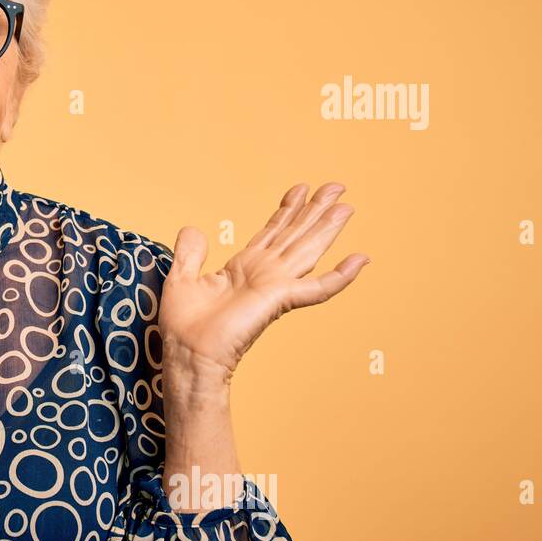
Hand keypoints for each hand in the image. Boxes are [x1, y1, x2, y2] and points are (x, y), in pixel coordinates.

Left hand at [159, 182, 368, 381]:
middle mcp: (264, 275)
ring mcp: (274, 287)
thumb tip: (194, 230)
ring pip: (308, 250)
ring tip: (347, 207)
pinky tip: (360, 259)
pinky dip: (341, 276)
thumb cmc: (184, 327)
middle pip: (296, 235)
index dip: (286, 210)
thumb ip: (190, 253)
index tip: (300, 188)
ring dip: (328, 228)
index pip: (271, 233)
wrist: (188, 353)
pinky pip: (318, 288)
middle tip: (336, 186)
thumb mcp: (181, 279)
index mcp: (243, 269)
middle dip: (315, 210)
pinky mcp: (279, 299)